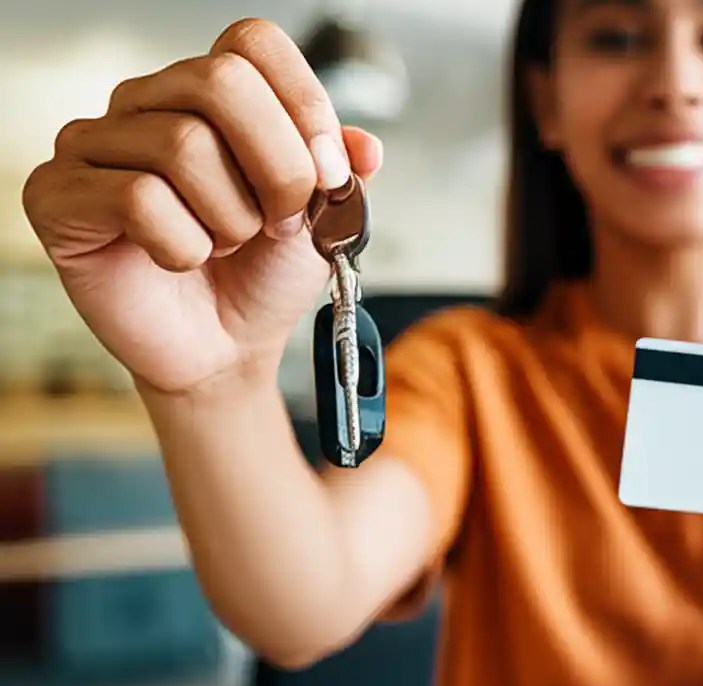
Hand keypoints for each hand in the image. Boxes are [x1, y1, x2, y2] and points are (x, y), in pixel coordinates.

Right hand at [22, 18, 383, 395]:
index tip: (327, 174)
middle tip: (279, 221)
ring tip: (224, 244)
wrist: (225, 347)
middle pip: (219, 82)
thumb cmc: (261, 274)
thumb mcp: (325, 216)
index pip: (252, 43)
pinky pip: (136, 199)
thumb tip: (365, 146)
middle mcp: (146, 102)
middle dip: (277, 167)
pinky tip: (179, 259)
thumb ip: (344, 171)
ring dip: (230, 218)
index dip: (303, 106)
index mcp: (209, 91)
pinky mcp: (58, 195)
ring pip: (181, 145)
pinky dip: (182, 246)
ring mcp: (94, 144)